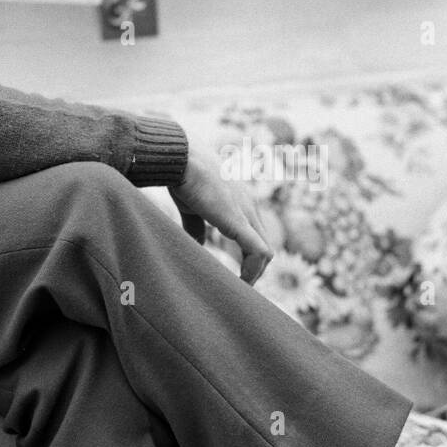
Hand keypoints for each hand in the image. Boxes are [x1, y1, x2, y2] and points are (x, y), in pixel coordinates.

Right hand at [170, 139, 274, 285]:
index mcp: (239, 201)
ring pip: (266, 251)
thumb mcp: (192, 205)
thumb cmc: (183, 176)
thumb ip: (197, 226)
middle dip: (255, 267)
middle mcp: (249, 206)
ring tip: (241, 287)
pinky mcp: (238, 220)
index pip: (255, 234)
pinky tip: (241, 281)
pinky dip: (252, 270)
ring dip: (255, 272)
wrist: (180, 159)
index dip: (248, 255)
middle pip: (265, 245)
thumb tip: (197, 245)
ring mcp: (246, 212)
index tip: (236, 272)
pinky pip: (258, 251)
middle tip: (241, 285)